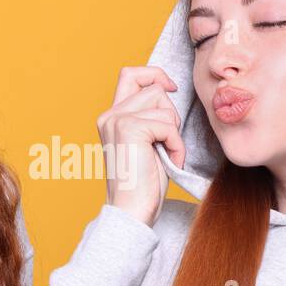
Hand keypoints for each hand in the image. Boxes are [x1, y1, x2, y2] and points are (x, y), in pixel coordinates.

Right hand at [97, 66, 185, 226]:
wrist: (132, 212)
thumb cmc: (144, 183)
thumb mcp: (147, 142)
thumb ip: (149, 116)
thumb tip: (166, 90)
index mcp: (111, 116)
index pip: (130, 74)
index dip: (155, 74)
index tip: (171, 89)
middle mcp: (110, 114)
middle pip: (154, 88)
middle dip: (170, 113)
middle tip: (165, 142)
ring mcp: (117, 120)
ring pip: (163, 104)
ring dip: (174, 131)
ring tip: (165, 154)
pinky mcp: (130, 129)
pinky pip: (168, 125)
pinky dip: (176, 144)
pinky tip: (168, 161)